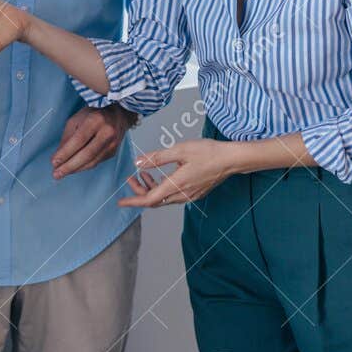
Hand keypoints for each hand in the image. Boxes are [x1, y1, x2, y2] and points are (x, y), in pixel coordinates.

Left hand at [52, 106, 135, 179]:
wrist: (117, 115)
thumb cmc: (92, 115)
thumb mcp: (76, 120)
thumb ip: (67, 137)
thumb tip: (58, 157)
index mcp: (96, 120)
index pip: (79, 139)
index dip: (66, 152)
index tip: (54, 162)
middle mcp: (107, 132)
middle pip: (87, 154)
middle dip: (69, 166)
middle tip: (56, 174)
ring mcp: (112, 144)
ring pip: (92, 161)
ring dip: (75, 169)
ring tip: (61, 173)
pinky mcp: (113, 152)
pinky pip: (96, 162)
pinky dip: (83, 167)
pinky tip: (73, 168)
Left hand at [118, 139, 240, 207]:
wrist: (231, 160)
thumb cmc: (208, 152)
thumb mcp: (180, 150)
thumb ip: (157, 157)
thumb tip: (138, 163)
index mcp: (176, 185)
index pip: (149, 200)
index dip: (133, 201)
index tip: (120, 201)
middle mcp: (182, 195)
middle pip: (154, 200)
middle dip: (140, 191)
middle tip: (132, 178)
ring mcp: (189, 195)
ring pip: (164, 198)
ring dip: (151, 189)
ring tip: (145, 174)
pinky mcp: (195, 192)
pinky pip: (173, 195)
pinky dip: (162, 188)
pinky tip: (161, 176)